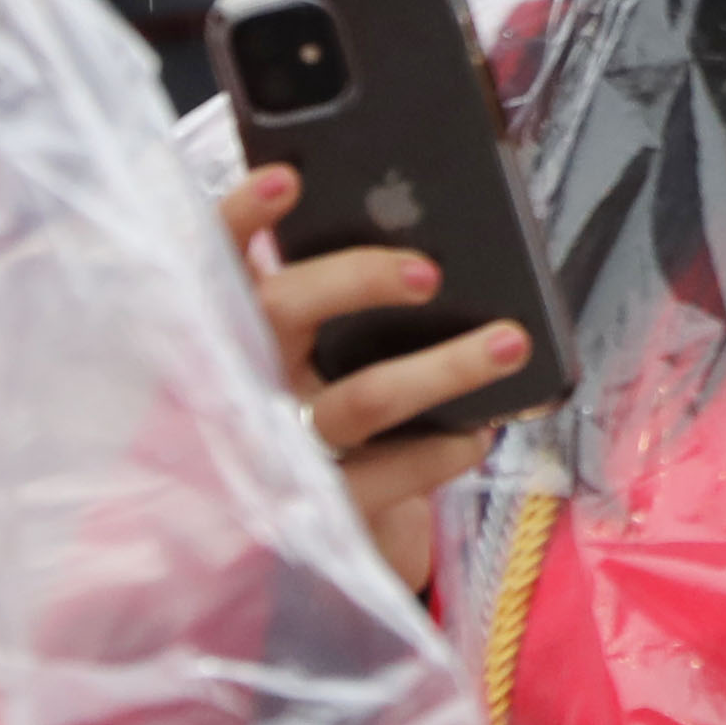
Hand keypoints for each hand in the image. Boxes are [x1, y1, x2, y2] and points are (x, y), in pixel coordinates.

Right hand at [217, 164, 523, 596]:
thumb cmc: (324, 416)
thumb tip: (420, 214)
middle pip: (280, 312)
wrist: (306, 545)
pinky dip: (441, 448)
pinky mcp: (318, 510)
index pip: (216, 260)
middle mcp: (241, 382)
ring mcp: (276, 447)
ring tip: (509, 343)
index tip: (290, 179)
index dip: (243, 216)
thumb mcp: (313, 357)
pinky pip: (389, 473)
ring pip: (360, 397)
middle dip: (356, 279)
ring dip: (445, 367)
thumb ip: (335, 299)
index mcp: (235, 330)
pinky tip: (478, 433)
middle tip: (429, 270)